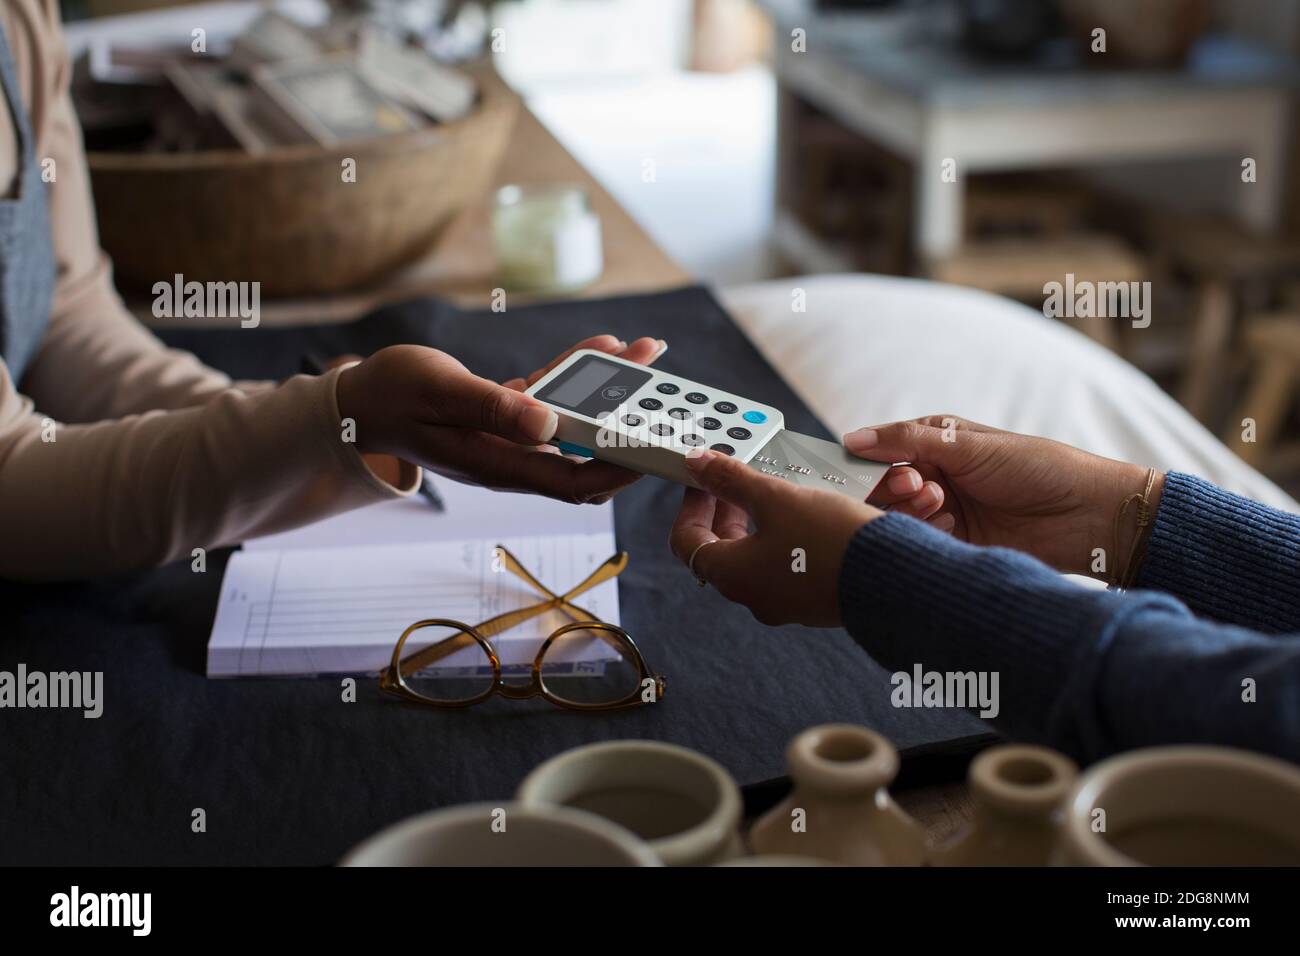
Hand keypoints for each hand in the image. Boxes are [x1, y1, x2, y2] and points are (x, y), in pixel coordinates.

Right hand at [336, 335, 664, 502]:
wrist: (357, 400)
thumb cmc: (391, 395)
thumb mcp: (440, 393)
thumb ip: (492, 408)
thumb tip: (549, 426)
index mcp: (498, 464)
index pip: (574, 483)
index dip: (618, 470)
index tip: (654, 445)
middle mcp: (511, 458)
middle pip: (585, 452)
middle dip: (627, 421)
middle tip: (661, 381)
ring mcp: (509, 438)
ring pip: (573, 421)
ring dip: (609, 390)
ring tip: (642, 351)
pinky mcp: (505, 415)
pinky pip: (551, 398)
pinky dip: (576, 374)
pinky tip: (601, 346)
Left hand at [668, 449, 908, 626]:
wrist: (894, 579)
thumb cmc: (831, 541)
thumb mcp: (778, 498)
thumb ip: (733, 479)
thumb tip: (696, 463)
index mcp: (732, 574)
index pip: (686, 540)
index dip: (691, 503)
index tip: (703, 477)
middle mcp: (753, 595)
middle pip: (721, 548)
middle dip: (726, 508)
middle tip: (735, 479)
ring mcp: (784, 602)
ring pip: (756, 555)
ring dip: (758, 520)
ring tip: (774, 489)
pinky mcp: (813, 599)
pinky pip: (787, 565)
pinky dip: (786, 536)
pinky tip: (806, 512)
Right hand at [843, 416, 1163, 579]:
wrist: (1088, 516)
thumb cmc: (1037, 467)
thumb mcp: (970, 445)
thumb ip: (908, 441)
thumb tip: (852, 440)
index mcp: (935, 444)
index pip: (880, 452)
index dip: (869, 462)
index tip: (868, 471)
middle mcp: (934, 478)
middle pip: (882, 488)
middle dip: (892, 488)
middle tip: (921, 488)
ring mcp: (943, 513)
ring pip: (896, 518)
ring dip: (911, 511)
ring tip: (941, 506)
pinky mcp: (953, 546)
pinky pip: (918, 543)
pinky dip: (925, 535)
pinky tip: (951, 528)